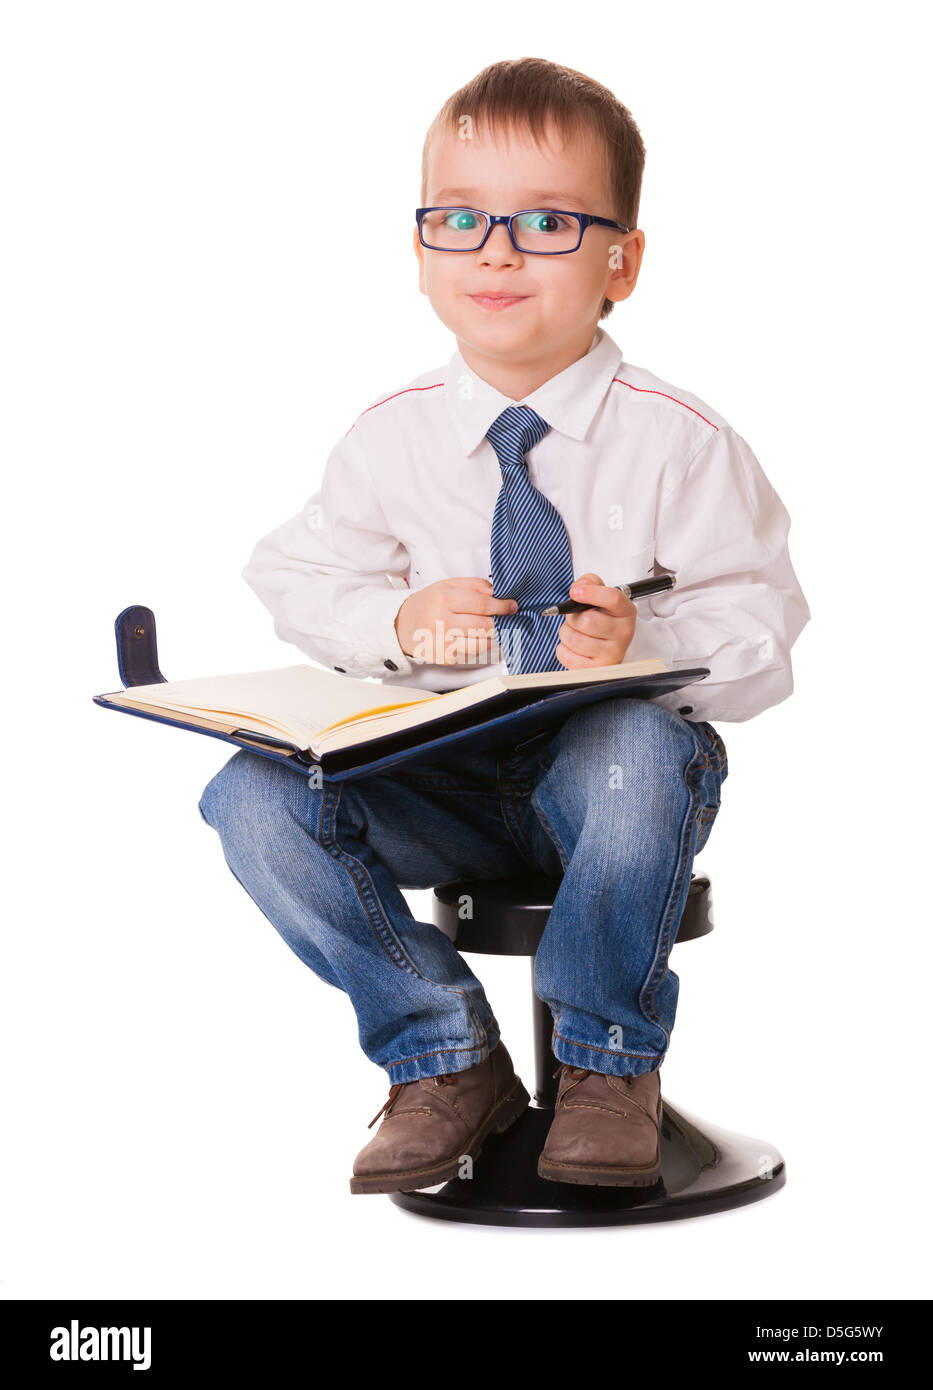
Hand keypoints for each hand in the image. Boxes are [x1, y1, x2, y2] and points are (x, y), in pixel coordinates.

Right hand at [394, 577, 517, 665]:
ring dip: (491, 635)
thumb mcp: (447, 585)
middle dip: (498, 621)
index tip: (511, 606)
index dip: (501, 606)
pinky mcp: (446, 658)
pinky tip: (473, 637)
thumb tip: (497, 592)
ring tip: (489, 627)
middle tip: (503, 617)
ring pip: (482, 642)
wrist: (402, 626)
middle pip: (485, 626)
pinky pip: (473, 653)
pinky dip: (479, 644)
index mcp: (443, 599)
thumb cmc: (427, 604)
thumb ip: (474, 585)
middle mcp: (442, 622)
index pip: (481, 604)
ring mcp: (444, 643)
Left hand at [555, 572, 636, 668]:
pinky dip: (563, 649)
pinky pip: (565, 654)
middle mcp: (624, 633)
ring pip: (573, 638)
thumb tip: (578, 588)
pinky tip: (575, 648)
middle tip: (577, 618)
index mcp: (626, 611)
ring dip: (566, 633)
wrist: (607, 649)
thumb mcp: (601, 596)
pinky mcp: (595, 670)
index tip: (575, 592)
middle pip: (586, 620)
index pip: (613, 599)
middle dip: (573, 617)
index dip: (591, 593)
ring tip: (577, 633)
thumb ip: (590, 583)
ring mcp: (612, 654)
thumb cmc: (601, 619)